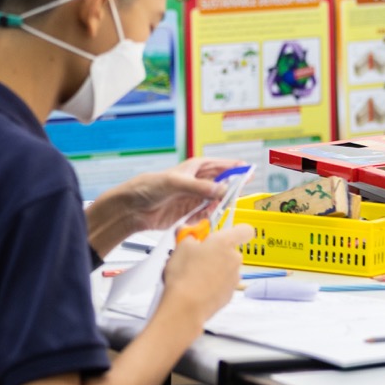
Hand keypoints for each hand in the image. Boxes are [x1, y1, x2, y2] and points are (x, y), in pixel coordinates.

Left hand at [106, 157, 244, 232]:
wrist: (133, 208)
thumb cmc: (149, 186)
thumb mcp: (175, 183)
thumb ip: (200, 187)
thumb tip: (222, 188)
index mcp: (196, 168)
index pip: (223, 166)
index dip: (238, 169)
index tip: (250, 173)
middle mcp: (199, 182)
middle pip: (223, 185)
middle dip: (231, 191)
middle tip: (235, 197)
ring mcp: (195, 198)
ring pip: (217, 202)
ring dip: (219, 207)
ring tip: (214, 210)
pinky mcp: (191, 213)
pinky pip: (207, 216)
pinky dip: (207, 218)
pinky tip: (201, 219)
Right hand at [161, 222, 254, 324]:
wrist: (186, 306)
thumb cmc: (184, 275)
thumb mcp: (180, 245)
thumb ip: (188, 234)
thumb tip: (188, 230)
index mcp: (225, 243)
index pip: (244, 230)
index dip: (234, 230)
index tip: (219, 233)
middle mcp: (234, 260)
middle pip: (230, 250)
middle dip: (215, 250)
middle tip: (196, 254)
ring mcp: (233, 279)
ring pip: (225, 267)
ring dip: (213, 267)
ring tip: (193, 272)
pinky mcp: (229, 294)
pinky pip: (222, 282)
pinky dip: (212, 282)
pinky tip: (196, 285)